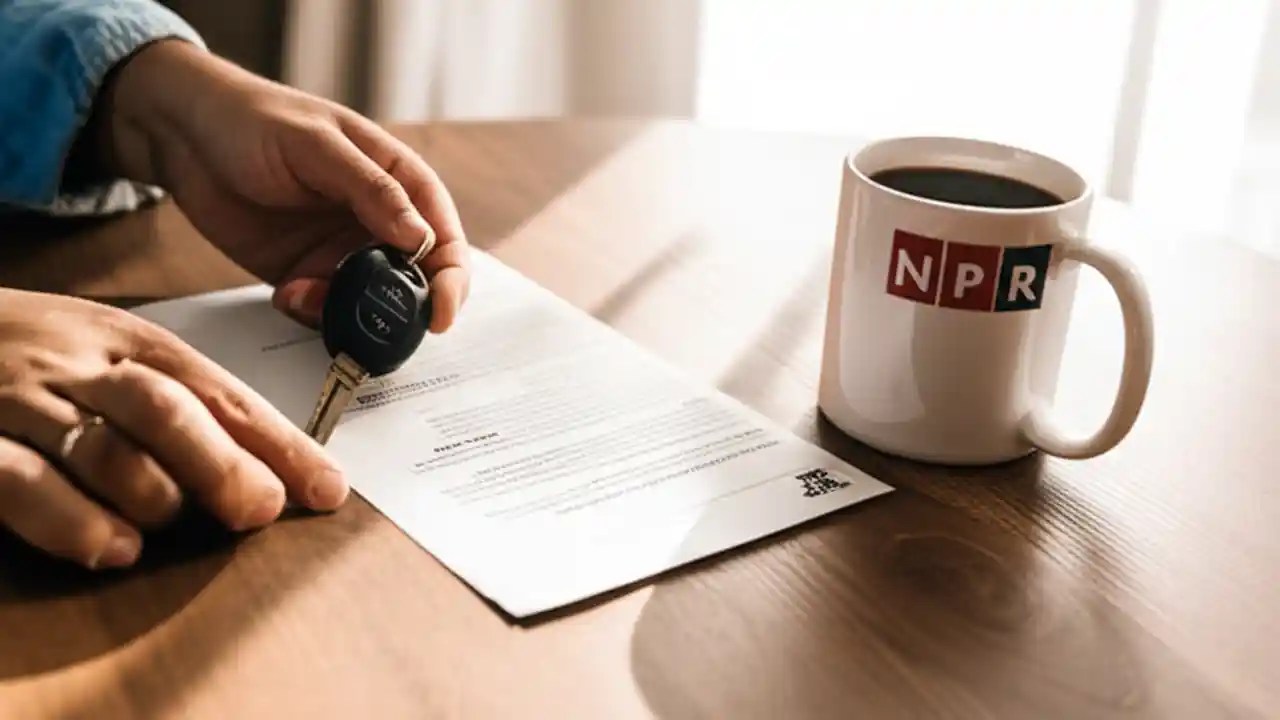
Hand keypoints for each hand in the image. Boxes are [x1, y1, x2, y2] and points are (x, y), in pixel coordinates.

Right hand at [0, 289, 348, 568]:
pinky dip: (71, 518)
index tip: (326, 486)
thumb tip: (269, 465)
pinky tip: (112, 548)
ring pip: (99, 443)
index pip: (216, 389)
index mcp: (124, 339)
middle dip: (222, 463)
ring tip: (175, 527)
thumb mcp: (101, 353)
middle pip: (163, 408)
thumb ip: (175, 402)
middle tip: (260, 508)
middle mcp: (76, 363)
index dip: (277, 439)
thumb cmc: (21, 351)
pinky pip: (18, 480)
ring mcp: (16, 400)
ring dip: (152, 491)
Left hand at [92, 40, 469, 328]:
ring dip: (350, 315)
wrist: (181, 134)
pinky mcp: (304, 273)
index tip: (440, 312)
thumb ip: (370, 190)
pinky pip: (323, 310)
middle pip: (415, 280)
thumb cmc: (252, 119)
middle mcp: (377, 221)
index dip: (451, 277)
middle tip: (377, 325)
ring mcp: (341, 251)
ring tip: (308, 296)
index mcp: (397, 181)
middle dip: (402, 310)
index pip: (443, 235)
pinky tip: (287, 294)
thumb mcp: (316, 144)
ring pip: (370, 303)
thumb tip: (421, 237)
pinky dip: (311, 313)